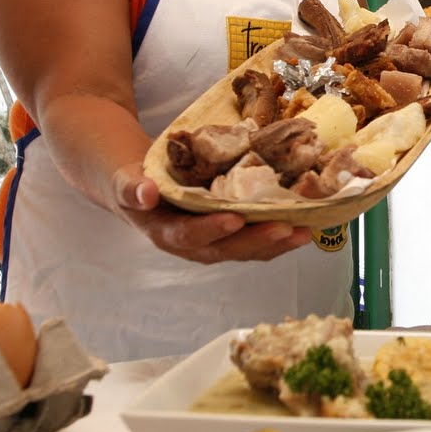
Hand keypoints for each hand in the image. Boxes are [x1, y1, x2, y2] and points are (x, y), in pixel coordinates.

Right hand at [109, 166, 314, 262]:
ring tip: (303, 232)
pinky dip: (280, 236)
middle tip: (284, 227)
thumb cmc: (135, 183)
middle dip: (257, 240)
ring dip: (277, 243)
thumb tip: (145, 193)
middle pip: (227, 248)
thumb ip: (131, 188)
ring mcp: (215, 242)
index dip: (212, 229)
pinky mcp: (232, 236)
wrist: (143, 188)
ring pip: (248, 249)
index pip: (190, 235)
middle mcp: (194, 244)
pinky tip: (304, 226)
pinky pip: (258, 240)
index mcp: (166, 233)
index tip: (234, 218)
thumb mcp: (125, 182)